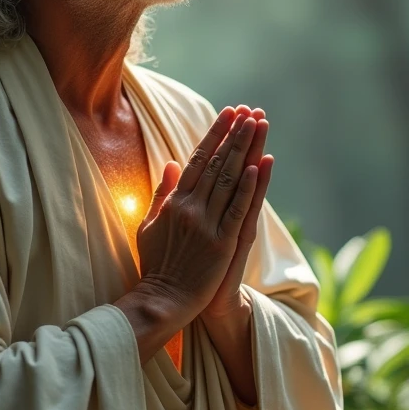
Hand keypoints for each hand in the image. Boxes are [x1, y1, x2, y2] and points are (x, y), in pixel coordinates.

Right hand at [136, 106, 265, 331]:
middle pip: (217, 164)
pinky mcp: (222, 244)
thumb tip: (171, 165)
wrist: (163, 299)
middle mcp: (190, 209)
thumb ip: (161, 194)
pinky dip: (249, 188)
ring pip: (230, 180)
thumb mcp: (149, 225)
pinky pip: (238, 210)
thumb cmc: (155, 265)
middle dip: (234, 135)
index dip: (214, 135)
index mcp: (174, 203)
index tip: (228, 114)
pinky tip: (259, 165)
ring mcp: (207, 226)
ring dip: (246, 150)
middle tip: (249, 111)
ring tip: (258, 125)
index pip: (198, 160)